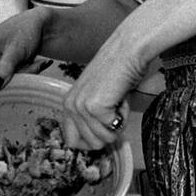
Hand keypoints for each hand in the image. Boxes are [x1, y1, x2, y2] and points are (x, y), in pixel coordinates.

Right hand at [0, 7, 48, 91]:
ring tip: (33, 63)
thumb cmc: (25, 30)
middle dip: (9, 81)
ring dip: (18, 78)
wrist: (37, 26)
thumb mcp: (16, 49)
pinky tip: (30, 64)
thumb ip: (6, 67)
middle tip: (30, 68)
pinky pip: (5, 83)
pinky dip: (20, 77)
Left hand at [60, 25, 150, 149]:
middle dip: (109, 133)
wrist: (127, 51)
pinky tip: (121, 98)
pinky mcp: (94, 107)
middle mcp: (70, 106)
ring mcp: (80, 107)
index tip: (105, 132)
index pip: (71, 141)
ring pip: (104, 139)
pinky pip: (114, 129)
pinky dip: (124, 116)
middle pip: (91, 144)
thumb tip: (98, 142)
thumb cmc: (118, 70)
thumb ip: (92, 118)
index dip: (91, 142)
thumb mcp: (97, 96)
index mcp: (68, 103)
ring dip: (118, 124)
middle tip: (115, 112)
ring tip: (118, 101)